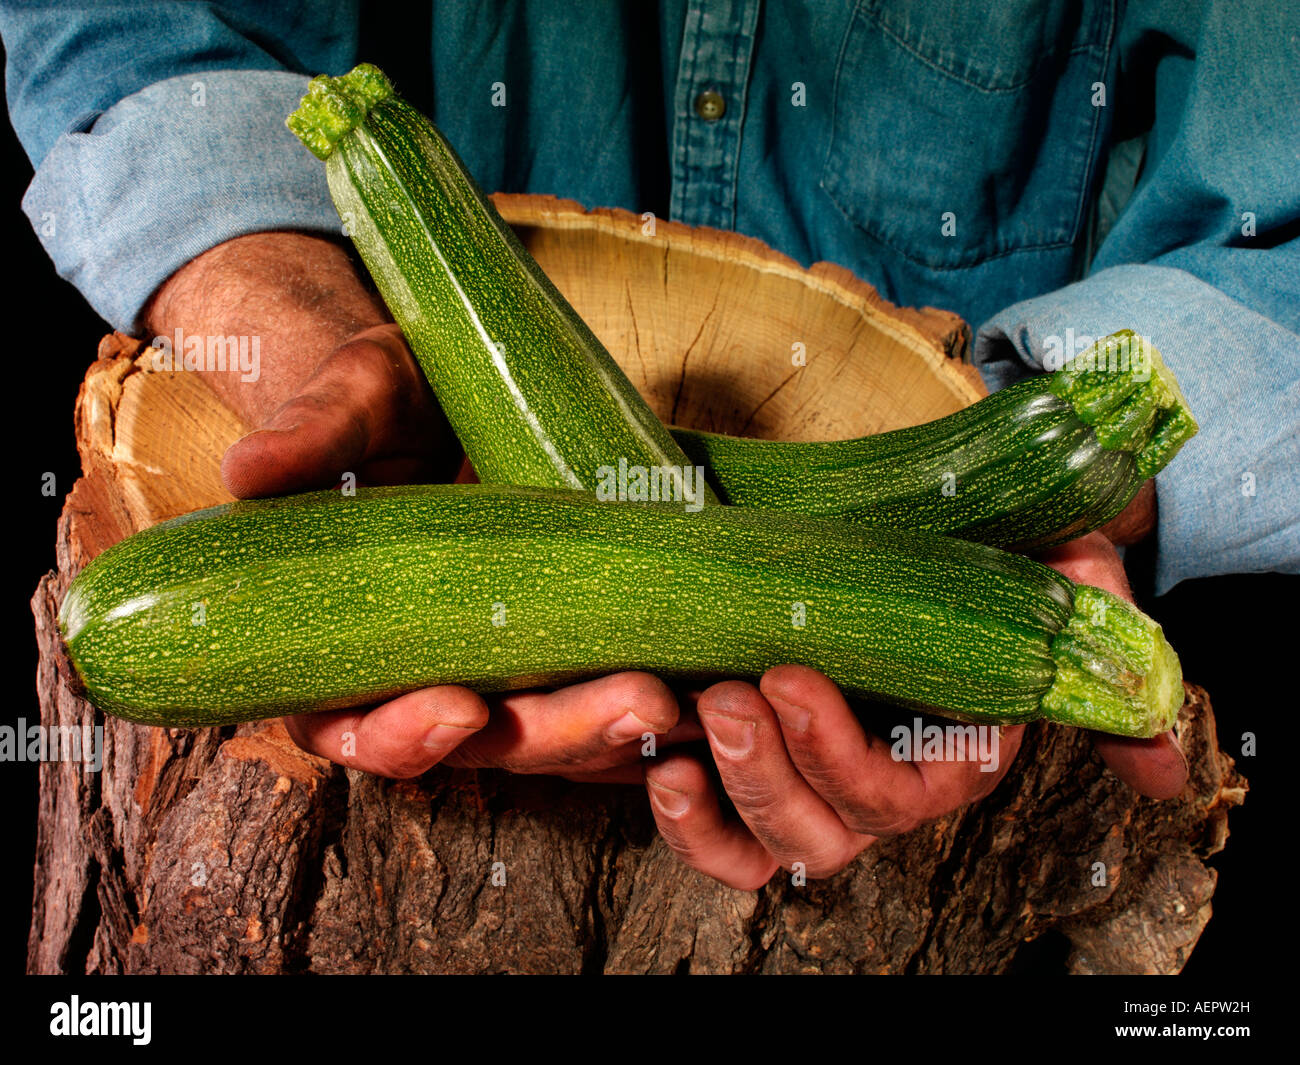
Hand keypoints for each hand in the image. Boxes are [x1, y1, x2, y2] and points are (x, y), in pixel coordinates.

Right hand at [146, 232, 693, 778]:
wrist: (457, 388)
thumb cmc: (387, 400)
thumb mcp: (356, 399)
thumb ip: (313, 434)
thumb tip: (245, 472)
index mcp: (347, 648)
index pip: (355, 725)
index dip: (402, 736)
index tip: (462, 706)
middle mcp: (427, 675)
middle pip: (482, 748)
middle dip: (558, 737)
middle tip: (638, 703)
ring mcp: (507, 668)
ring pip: (557, 739)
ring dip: (621, 733)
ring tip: (689, 697)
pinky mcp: (571, 644)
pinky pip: (608, 696)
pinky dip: (658, 712)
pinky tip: (714, 691)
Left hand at [642, 526, 1187, 890]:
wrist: (919, 539)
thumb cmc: (981, 558)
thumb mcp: (1049, 575)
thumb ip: (1098, 646)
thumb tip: (1165, 773)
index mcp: (947, 758)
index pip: (898, 793)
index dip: (840, 755)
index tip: (788, 677)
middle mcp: (879, 788)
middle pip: (826, 833)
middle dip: (772, 776)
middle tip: (732, 697)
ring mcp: (810, 784)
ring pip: (769, 842)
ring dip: (727, 792)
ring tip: (693, 714)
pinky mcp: (753, 766)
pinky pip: (719, 836)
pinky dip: (688, 822)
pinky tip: (662, 764)